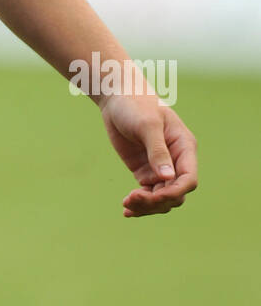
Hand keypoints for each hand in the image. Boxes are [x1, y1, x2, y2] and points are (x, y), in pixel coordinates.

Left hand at [98, 93, 197, 216]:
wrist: (116, 96)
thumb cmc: (136, 105)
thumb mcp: (147, 125)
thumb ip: (157, 151)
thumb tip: (168, 177)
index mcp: (184, 147)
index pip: (188, 179)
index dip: (175, 192)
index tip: (154, 195)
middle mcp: (176, 161)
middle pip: (175, 193)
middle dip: (157, 201)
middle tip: (132, 199)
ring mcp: (160, 168)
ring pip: (162, 198)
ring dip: (147, 206)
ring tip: (127, 205)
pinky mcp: (145, 172)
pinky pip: (148, 194)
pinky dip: (139, 204)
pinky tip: (127, 209)